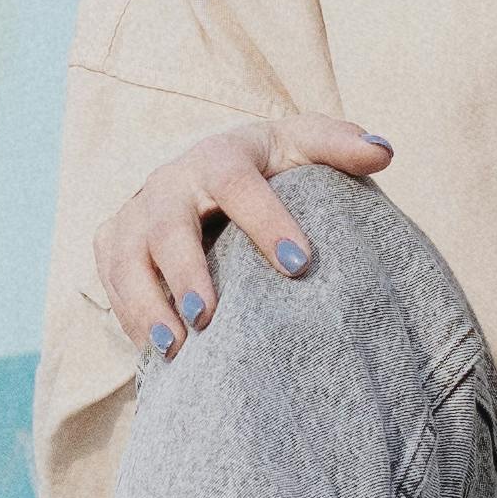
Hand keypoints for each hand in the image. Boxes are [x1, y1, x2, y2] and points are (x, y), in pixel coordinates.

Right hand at [95, 116, 393, 356]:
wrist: (205, 171)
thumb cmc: (267, 165)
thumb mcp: (302, 145)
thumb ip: (341, 146)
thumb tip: (385, 151)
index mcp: (221, 155)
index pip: (239, 184)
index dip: (266, 221)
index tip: (299, 264)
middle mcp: (171, 181)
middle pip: (168, 224)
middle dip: (186, 271)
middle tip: (209, 317)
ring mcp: (136, 212)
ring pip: (127, 256)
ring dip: (146, 302)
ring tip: (174, 348)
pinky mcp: (114, 242)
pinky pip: (112, 279)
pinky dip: (129, 315)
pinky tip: (158, 353)